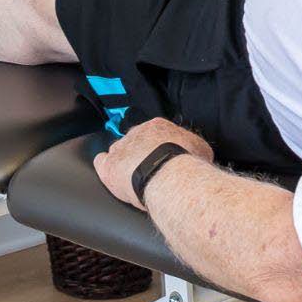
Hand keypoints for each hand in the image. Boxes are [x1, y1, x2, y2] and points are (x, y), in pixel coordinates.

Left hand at [94, 117, 214, 209]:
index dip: (157, 146)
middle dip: (140, 152)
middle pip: (135, 140)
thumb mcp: (200, 149)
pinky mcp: (108, 166)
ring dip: (123, 160)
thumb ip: (193, 146)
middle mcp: (136, 132)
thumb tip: (196, 151)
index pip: (153, 132)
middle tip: (149, 168)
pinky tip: (110, 175)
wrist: (169, 175)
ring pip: (117, 150)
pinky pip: (100, 161)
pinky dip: (105, 167)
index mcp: (157, 125)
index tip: (161, 156)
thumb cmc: (187, 162)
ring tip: (131, 175)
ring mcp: (120, 148)